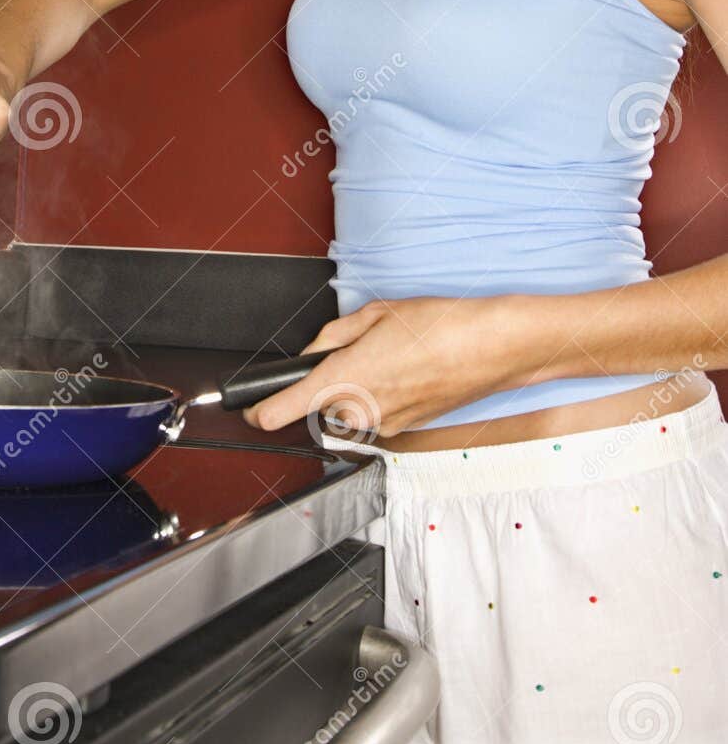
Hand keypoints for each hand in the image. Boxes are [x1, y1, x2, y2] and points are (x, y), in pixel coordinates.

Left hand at [241, 295, 535, 437]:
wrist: (492, 348)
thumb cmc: (440, 326)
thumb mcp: (375, 314)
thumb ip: (334, 335)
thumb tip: (315, 350)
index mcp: (347, 377)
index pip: (286, 409)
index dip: (261, 411)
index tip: (251, 410)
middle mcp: (363, 408)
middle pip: (320, 410)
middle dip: (325, 387)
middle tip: (351, 356)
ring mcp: (387, 423)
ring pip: (350, 414)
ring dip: (354, 392)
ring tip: (385, 360)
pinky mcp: (408, 428)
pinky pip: (378, 416)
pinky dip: (381, 398)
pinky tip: (405, 372)